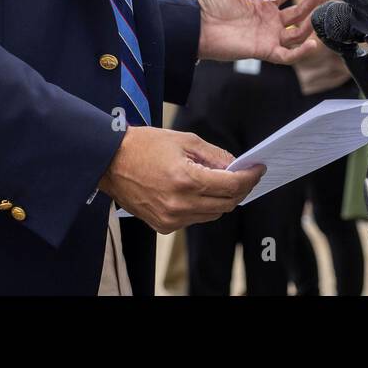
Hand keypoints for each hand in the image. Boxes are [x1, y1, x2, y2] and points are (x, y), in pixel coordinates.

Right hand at [97, 126, 264, 233]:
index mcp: (186, 179)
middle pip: (227, 204)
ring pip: (213, 214)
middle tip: (244, 175)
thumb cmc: (143, 146)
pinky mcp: (163, 226)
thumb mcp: (183, 140)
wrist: (109, 162)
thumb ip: (213, 155)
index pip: (231, 185)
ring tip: (218, 181)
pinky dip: (202, 207)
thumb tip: (234, 165)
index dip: (249, 177)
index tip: (258, 169)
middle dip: (240, 189)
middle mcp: (180, 204)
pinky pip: (195, 219)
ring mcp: (171, 219)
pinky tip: (196, 192)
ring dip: (221, 199)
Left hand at [196, 0, 323, 62]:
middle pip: (296, 13)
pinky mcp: (264, 51)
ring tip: (316, 15)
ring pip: (296, 34)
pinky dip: (301, 52)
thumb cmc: (208, 5)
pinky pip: (288, 55)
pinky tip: (312, 43)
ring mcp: (268, 36)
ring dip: (309, 26)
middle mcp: (268, 21)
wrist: (197, 26)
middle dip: (310, 3)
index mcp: (261, 4)